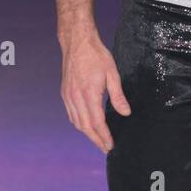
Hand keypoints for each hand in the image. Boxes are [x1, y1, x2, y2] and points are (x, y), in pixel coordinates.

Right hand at [60, 30, 130, 153]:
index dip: (104, 136)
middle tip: (106, 148)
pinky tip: (86, 126)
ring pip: (76, 122)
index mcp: (89, 94)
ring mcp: (68, 96)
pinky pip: (71, 114)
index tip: (110, 146)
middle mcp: (75, 97)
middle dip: (96, 140)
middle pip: (85, 126)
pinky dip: (79, 124)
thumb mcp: (112, 74)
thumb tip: (125, 113)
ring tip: (98, 140)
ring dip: (87, 134)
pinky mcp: (65, 93)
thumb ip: (118, 96)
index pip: (97, 122)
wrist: (77, 43)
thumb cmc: (96, 55)